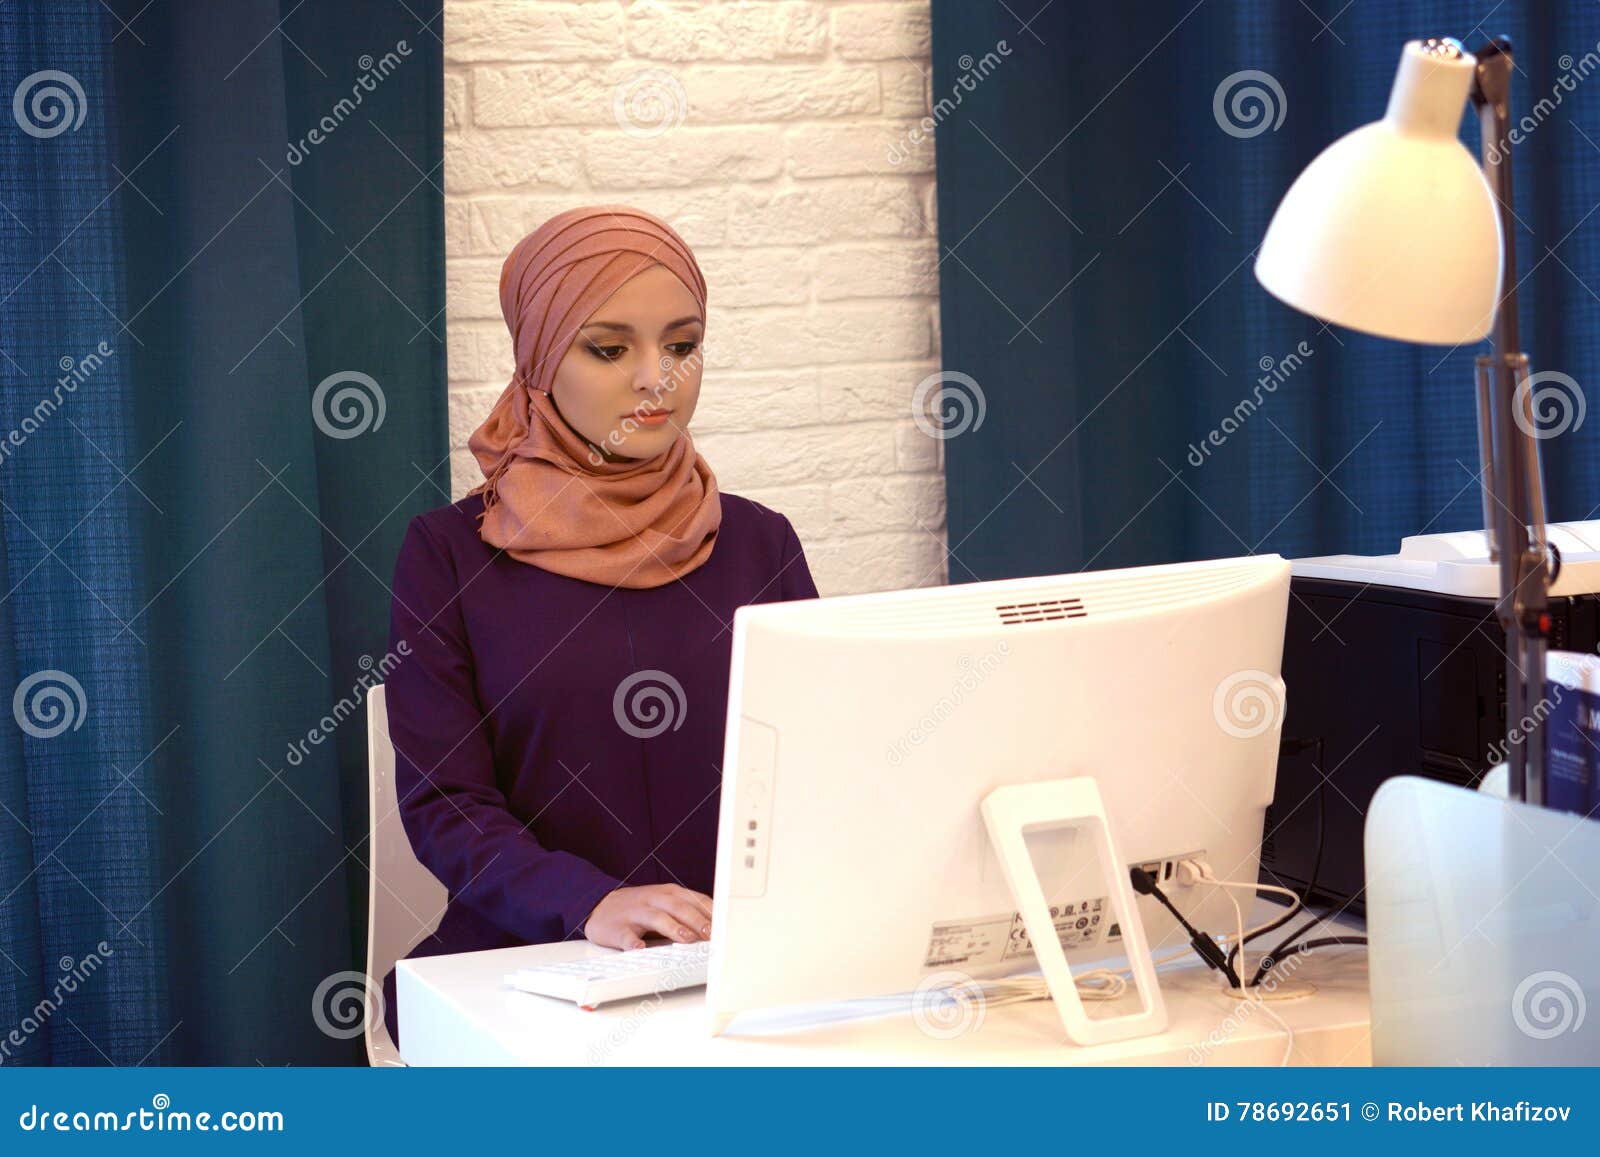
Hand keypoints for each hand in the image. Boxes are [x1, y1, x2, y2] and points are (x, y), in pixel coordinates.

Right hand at [583, 884, 712, 949]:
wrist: (600, 906)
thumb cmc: (641, 907)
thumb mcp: (666, 902)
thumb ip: (689, 911)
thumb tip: (719, 927)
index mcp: (669, 893)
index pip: (695, 900)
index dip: (711, 913)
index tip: (726, 926)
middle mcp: (654, 899)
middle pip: (678, 907)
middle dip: (696, 920)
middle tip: (711, 934)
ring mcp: (635, 913)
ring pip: (656, 918)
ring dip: (672, 928)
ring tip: (685, 938)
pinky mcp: (617, 928)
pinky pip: (626, 936)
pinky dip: (633, 942)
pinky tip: (640, 948)